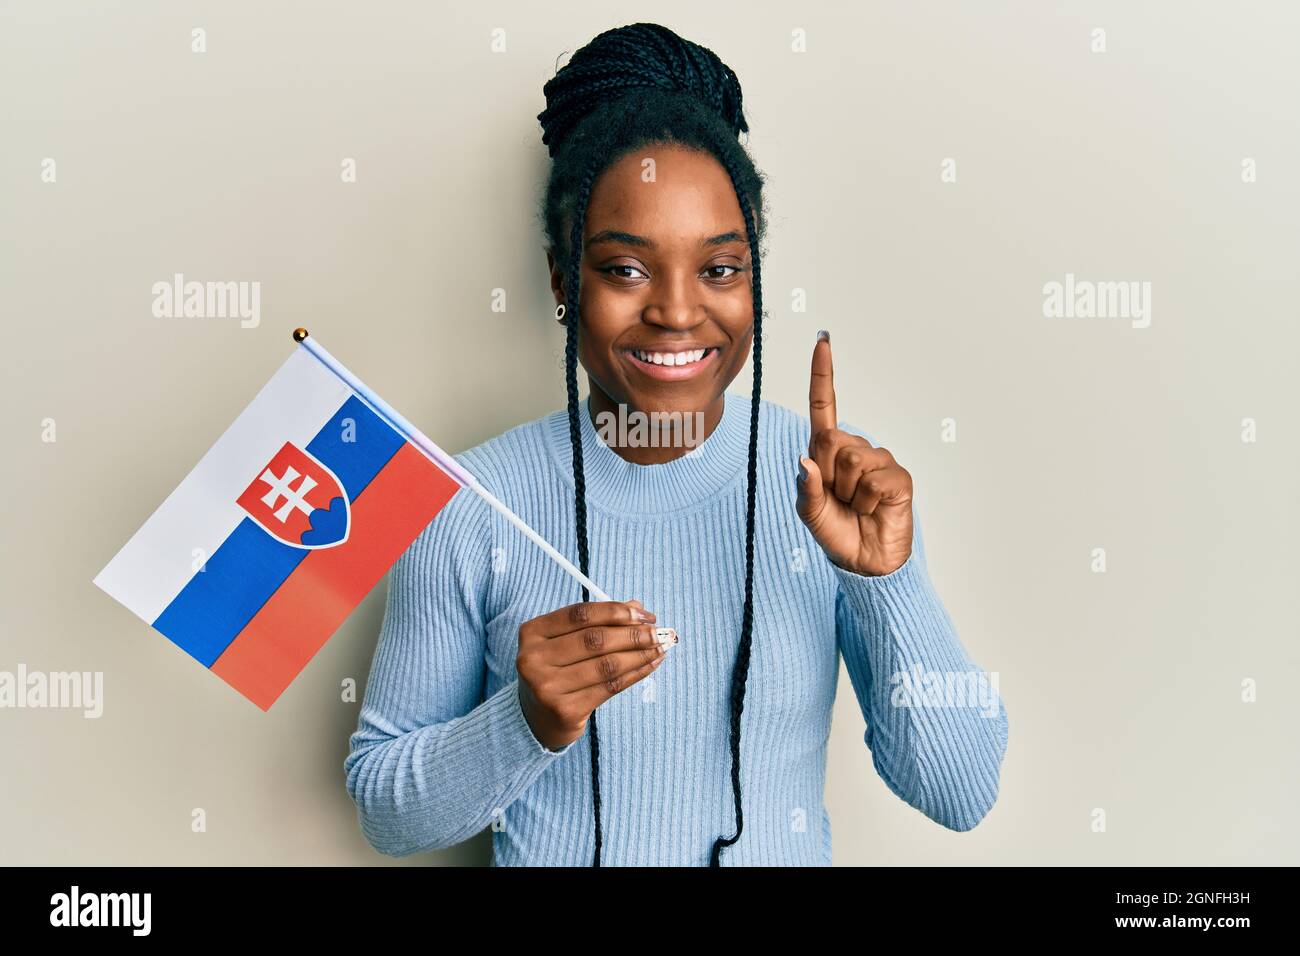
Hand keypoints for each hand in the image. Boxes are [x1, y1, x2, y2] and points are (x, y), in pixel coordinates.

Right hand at [516, 599, 675, 750]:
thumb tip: (637, 607)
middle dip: (633, 634)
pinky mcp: (565, 710)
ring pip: (606, 665)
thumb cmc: (557, 670)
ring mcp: (547, 687)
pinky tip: (651, 665)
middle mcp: (533, 659)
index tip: (644, 615)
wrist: (538, 718)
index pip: (581, 614)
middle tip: (657, 633)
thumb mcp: (568, 641)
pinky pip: (610, 687)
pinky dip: (636, 674)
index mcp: (532, 633)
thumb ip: (599, 621)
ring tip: (660, 648)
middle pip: (595, 639)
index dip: (616, 611)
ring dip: (639, 654)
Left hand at [795, 331, 913, 575]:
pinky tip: (872, 510)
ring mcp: (879, 462)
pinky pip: (874, 480)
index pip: (825, 407)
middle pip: (831, 440)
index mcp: (828, 452)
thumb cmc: (837, 533)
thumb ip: (807, 488)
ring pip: (853, 460)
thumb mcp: (810, 513)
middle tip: (837, 499)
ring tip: (854, 507)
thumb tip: (806, 461)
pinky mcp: (898, 478)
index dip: (823, 375)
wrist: (865, 562)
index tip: (823, 341)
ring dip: (847, 492)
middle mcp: (855, 450)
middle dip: (827, 474)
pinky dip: (866, 501)